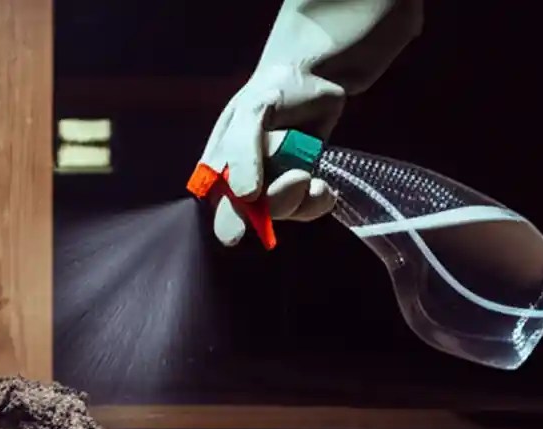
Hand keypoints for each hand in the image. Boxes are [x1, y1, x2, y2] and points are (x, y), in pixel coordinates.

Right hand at [199, 65, 344, 245]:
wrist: (312, 80)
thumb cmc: (272, 91)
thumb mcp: (251, 112)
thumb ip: (242, 152)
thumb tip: (246, 196)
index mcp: (218, 167)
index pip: (218, 203)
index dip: (228, 221)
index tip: (237, 234)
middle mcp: (241, 182)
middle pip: (253, 214)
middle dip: (278, 201)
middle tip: (299, 177)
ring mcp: (271, 187)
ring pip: (282, 213)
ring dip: (302, 199)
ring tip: (313, 176)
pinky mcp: (298, 188)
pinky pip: (305, 209)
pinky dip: (318, 201)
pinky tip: (324, 186)